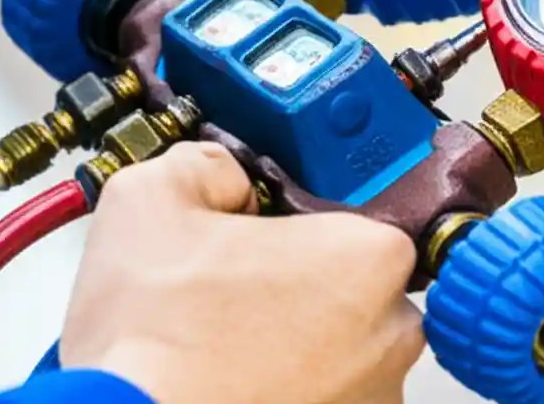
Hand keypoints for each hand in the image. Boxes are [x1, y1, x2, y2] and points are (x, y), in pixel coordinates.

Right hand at [59, 142, 424, 403]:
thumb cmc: (154, 343)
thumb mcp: (151, 200)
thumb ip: (204, 162)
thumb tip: (221, 174)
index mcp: (368, 257)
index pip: (355, 216)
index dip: (298, 223)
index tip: (261, 237)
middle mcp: (392, 329)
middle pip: (356, 285)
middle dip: (302, 283)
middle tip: (235, 291)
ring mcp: (377, 393)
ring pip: (345, 346)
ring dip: (299, 340)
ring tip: (227, 344)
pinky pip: (330, 395)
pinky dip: (294, 388)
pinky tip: (237, 383)